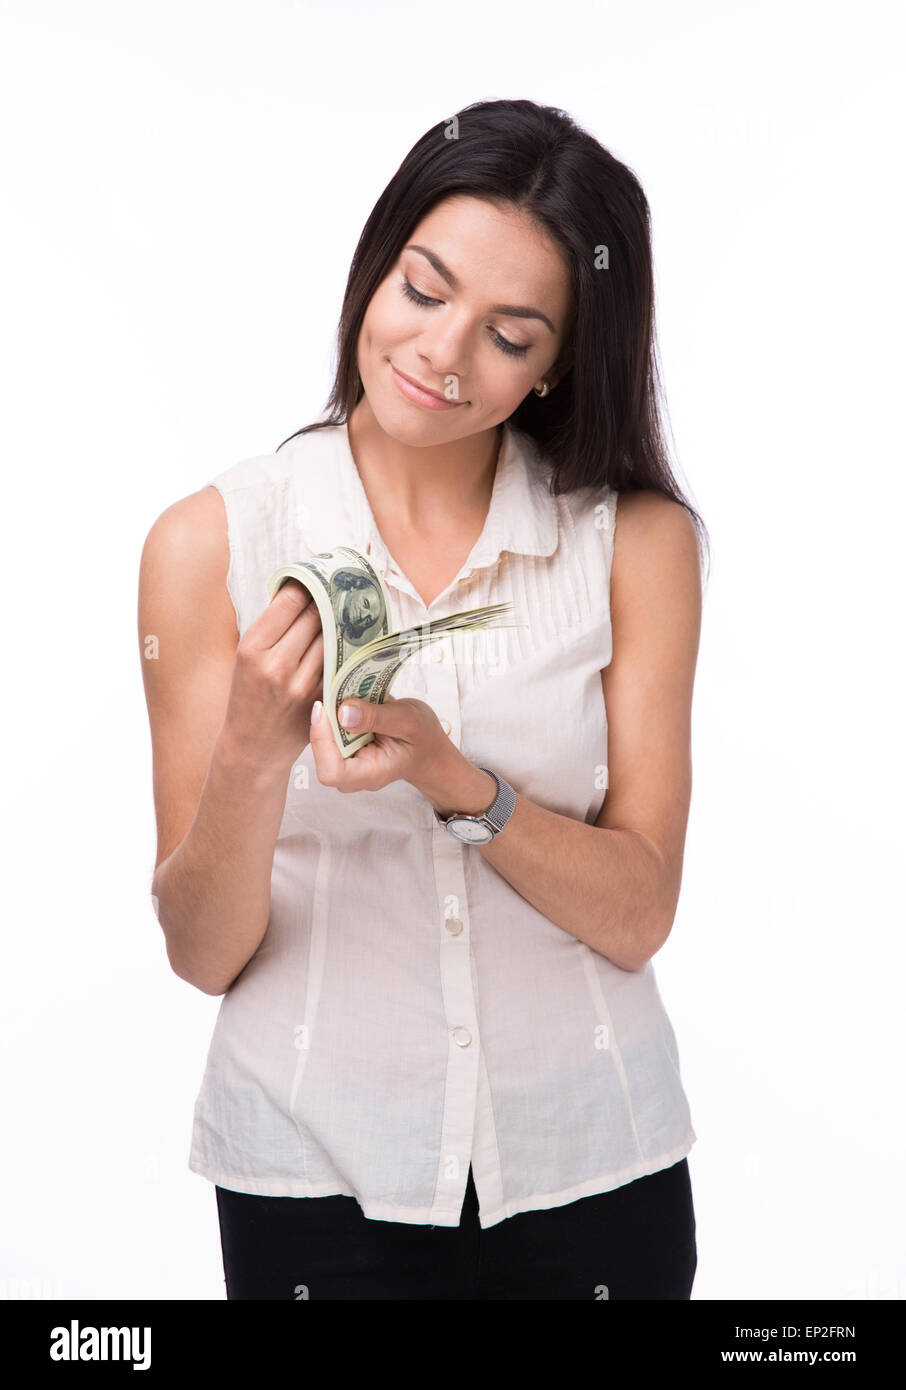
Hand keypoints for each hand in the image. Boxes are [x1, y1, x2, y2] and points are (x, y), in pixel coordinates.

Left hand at [308, 693, 451, 793]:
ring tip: (337, 688)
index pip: (332, 771)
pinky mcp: (342, 748)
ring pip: (321, 740)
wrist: (427, 745)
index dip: (321, 742)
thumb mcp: (409, 721)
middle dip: (323, 721)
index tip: (324, 708)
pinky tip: (340, 694)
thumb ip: (377, 718)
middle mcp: (353, 773)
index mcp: (371, 774)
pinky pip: (327, 732)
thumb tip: (342, 712)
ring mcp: (346, 762)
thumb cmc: (422, 737)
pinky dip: (331, 712)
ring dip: (326, 713)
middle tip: (331, 689)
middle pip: (321, 754)